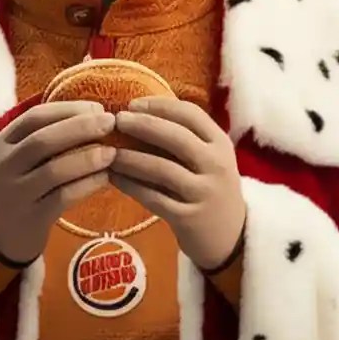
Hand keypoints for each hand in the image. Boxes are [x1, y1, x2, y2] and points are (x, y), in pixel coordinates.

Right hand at [0, 101, 116, 265]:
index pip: (34, 117)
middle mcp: (2, 167)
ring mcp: (14, 194)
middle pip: (43, 141)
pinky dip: (87, 185)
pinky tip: (105, 178)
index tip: (98, 107)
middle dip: (80, 128)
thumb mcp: (20, 158)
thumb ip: (46, 137)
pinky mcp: (31, 219)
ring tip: (112, 153)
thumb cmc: (20, 186)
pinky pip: (63, 197)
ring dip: (87, 158)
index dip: (68, 109)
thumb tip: (95, 114)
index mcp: (1, 144)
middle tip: (111, 123)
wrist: (0, 235)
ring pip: (53, 170)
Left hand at [109, 97, 245, 270]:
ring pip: (161, 168)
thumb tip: (140, 110)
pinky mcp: (188, 218)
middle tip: (116, 120)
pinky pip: (153, 197)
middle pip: (175, 137)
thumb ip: (184, 136)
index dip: (160, 106)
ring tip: (108, 151)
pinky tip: (113, 178)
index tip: (133, 103)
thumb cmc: (210, 187)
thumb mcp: (209, 157)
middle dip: (142, 125)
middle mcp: (216, 165)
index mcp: (220, 143)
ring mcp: (203, 192)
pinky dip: (130, 185)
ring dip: (130, 158)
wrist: (230, 236)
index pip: (190, 114)